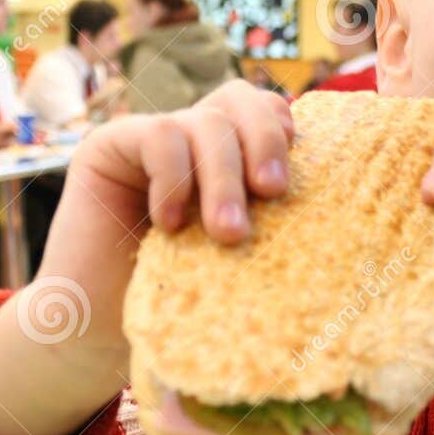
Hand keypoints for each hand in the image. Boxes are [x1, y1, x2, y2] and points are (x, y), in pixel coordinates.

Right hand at [35, 78, 292, 353]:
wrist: (94, 334)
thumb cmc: (176, 308)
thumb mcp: (239, 260)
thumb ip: (270, 222)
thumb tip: (339, 207)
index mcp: (225, 160)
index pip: (264, 110)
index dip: (281, 128)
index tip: (289, 179)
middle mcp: (189, 142)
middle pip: (239, 100)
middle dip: (264, 141)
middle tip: (273, 192)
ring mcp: (148, 140)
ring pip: (204, 122)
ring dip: (223, 177)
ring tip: (229, 235)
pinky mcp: (108, 147)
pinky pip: (158, 136)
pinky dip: (175, 178)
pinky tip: (170, 224)